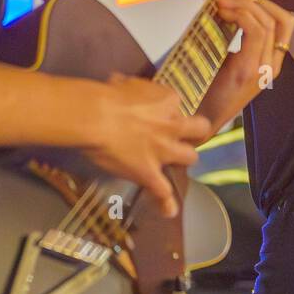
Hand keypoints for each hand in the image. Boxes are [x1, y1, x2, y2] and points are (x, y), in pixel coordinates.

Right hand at [85, 74, 210, 218]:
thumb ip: (129, 88)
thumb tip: (119, 84)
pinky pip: (164, 192)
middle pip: (197, 130)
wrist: (96, 118)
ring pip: (190, 157)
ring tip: (174, 163)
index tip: (153, 112)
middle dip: (192, 133)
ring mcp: (164, 152)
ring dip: (183, 159)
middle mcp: (172, 126)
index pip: (175, 103)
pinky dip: (166, 202)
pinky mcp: (150, 173)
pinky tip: (169, 211)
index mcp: (167, 100)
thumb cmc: (106, 95)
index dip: (166, 109)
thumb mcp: (123, 83)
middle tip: (180, 136)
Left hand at [198, 0, 293, 131]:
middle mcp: (272, 66)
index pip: (284, 23)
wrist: (197, 122)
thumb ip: (232, 38)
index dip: (265, 0)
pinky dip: (239, 15)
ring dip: (242, 3)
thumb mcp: (225, 60)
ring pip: (266, 21)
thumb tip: (223, 6)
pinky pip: (255, 32)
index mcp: (269, 62)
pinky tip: (222, 12)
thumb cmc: (207, 91)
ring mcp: (263, 70)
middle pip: (276, 17)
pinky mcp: (248, 71)